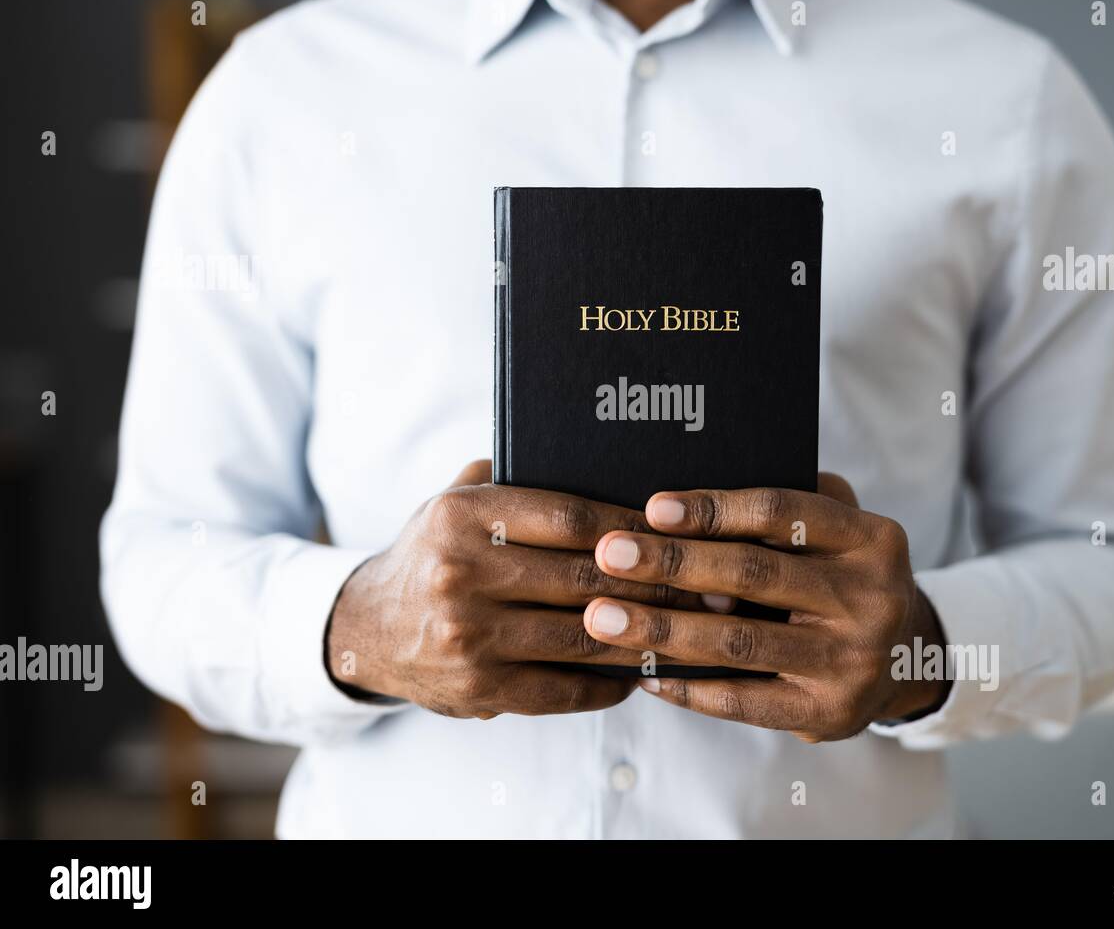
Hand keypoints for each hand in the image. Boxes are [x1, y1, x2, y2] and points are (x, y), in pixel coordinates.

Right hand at [326, 460, 727, 717]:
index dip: (633, 526)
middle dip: (657, 582)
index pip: (570, 516)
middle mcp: (460, 574)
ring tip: (689, 626)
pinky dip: (610, 683)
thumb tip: (604, 461)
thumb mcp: (455, 499)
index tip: (677, 531)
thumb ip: (515, 478)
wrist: (367, 629)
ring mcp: (470, 638)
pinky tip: (640, 671)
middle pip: (587, 578)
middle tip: (709, 583)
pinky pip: (566, 689)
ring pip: (586, 636)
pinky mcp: (479, 690)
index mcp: (462, 517)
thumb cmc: (433, 553)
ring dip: (646, 634)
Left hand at [580, 475, 950, 741]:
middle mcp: (871, 598)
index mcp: (873, 539)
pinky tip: (642, 673)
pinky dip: (687, 687)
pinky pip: (743, 701)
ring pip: (739, 640)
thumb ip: (784, 510)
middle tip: (609, 555)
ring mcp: (852, 661)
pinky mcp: (829, 713)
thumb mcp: (837, 530)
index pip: (782, 513)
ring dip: (662, 629)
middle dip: (672, 563)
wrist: (902, 660)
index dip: (713, 510)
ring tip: (602, 618)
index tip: (651, 507)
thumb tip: (683, 500)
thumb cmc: (841, 578)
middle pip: (753, 574)